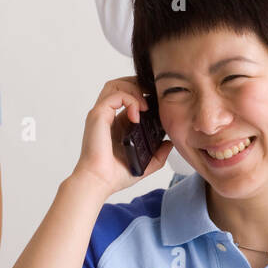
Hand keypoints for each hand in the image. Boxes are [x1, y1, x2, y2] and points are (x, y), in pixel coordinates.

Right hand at [71, 76, 171, 197]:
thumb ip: (158, 154)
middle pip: (119, 84)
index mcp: (116, 123)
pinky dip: (130, 100)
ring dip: (134, 90)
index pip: (127, 96)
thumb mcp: (144, 164)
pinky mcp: (98, 116)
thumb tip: (169, 144)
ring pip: (115, 85)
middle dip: (138, 84)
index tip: (157, 101)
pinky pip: (114, 96)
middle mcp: (107, 115)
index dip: (142, 93)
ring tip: (146, 106)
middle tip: (153, 95)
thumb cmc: (114, 176)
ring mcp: (101, 114)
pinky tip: (139, 115)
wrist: (99, 183)